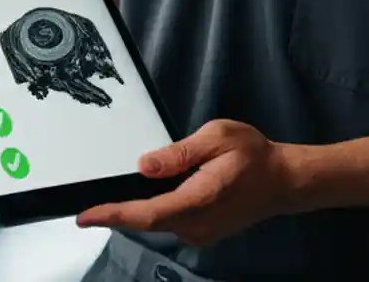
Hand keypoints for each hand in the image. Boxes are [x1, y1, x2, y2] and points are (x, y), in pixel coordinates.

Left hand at [76, 120, 298, 246]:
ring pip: (158, 224)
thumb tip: (144, 165)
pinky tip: (150, 197)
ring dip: (137, 211)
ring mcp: (201, 232)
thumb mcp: (217, 136)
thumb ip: (179, 152)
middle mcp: (197, 224)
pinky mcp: (203, 232)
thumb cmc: (254, 155)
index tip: (86, 216)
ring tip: (115, 198)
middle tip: (90, 204)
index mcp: (199, 198)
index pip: (149, 212)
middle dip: (118, 213)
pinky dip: (155, 212)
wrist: (282, 181)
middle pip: (147, 221)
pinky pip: (171, 224)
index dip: (115, 215)